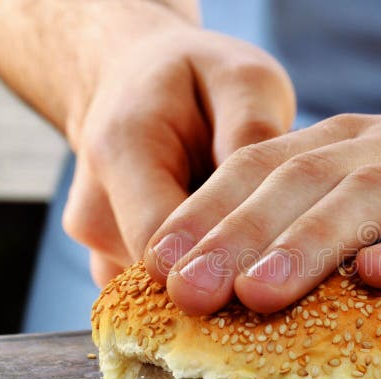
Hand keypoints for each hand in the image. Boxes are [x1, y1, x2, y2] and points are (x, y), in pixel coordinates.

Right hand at [61, 13, 294, 285]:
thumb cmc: (197, 79)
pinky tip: (231, 258)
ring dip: (212, 286)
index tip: (278, 278)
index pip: (164, 242)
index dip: (221, 270)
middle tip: (285, 274)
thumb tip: (268, 203)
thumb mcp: (242, 79)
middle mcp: (95, 209)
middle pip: (162, 281)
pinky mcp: (110, 264)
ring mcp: (97, 245)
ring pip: (160, 299)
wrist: (135, 83)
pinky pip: (157, 299)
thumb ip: (252, 133)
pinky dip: (198, 285)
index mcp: (120, 150)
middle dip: (225, 283)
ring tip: (258, 257)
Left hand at [145, 109, 380, 314]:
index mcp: (364, 142)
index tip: (159, 262)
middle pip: (307, 180)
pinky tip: (379, 275)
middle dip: (238, 233)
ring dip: (310, 244)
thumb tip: (248, 276)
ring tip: (258, 292)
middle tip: (188, 289)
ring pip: (375, 200)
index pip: (269, 163)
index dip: (210, 210)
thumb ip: (334, 218)